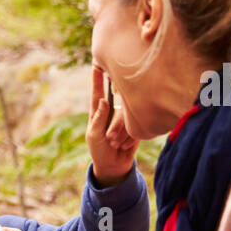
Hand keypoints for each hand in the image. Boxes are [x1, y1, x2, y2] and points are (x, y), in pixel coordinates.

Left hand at [87, 67, 138, 187]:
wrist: (114, 165)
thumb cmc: (99, 150)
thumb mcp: (94, 136)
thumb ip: (99, 118)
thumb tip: (103, 100)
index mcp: (98, 113)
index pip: (97, 93)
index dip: (97, 80)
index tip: (96, 65)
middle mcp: (112, 112)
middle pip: (117, 110)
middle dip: (114, 127)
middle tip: (109, 140)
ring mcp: (124, 118)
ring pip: (127, 119)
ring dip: (121, 135)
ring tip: (115, 145)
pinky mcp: (135, 126)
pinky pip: (135, 128)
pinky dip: (129, 139)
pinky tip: (124, 146)